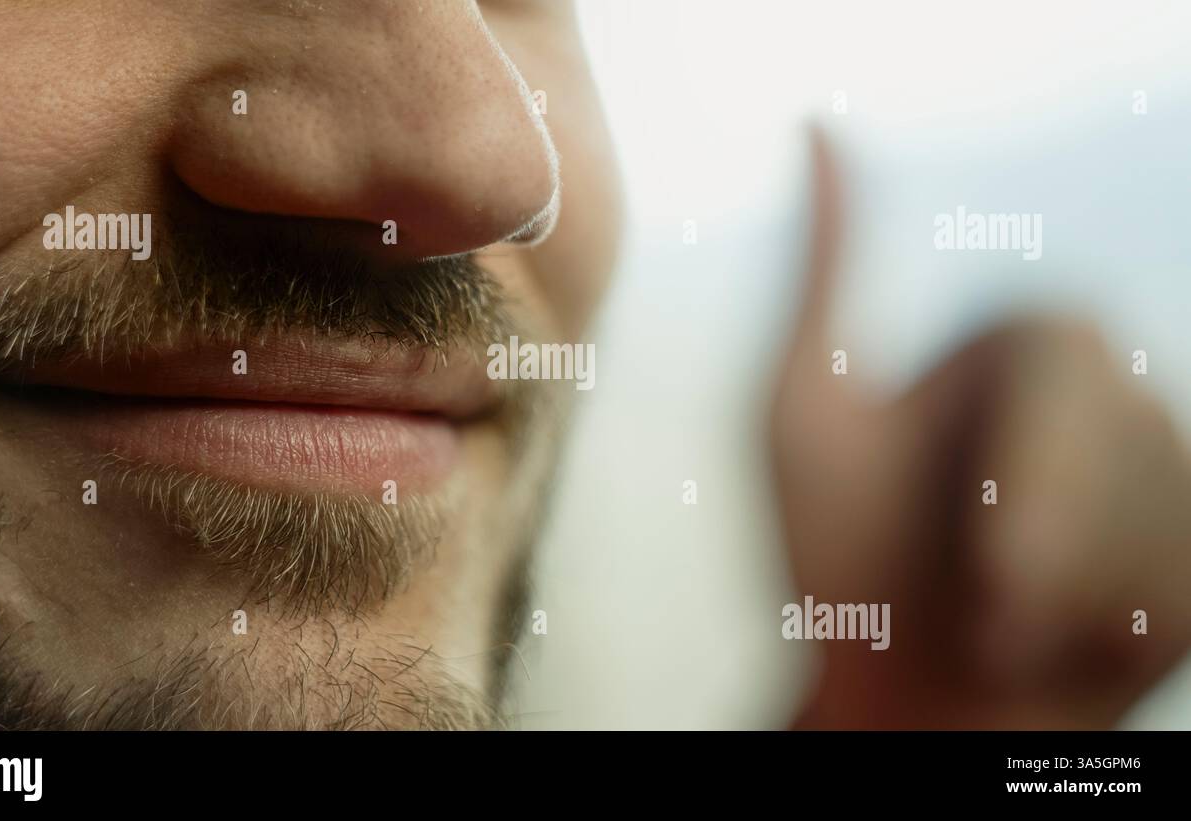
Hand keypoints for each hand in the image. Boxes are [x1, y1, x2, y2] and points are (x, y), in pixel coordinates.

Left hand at [769, 130, 1190, 727]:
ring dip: (1077, 599)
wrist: (884, 704)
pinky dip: (1124, 634)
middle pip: (1130, 420)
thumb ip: (824, 271)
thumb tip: (815, 125)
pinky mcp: (1189, 566)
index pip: (1066, 338)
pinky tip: (1062, 653)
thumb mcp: (803, 411)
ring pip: (1170, 507)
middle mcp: (1095, 401)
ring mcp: (1155, 481)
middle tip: (989, 617)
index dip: (1038, 452)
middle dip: (1058, 536)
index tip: (988, 560)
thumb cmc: (832, 560)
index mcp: (1010, 352)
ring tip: (999, 637)